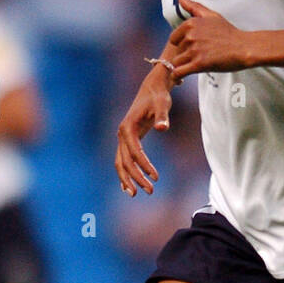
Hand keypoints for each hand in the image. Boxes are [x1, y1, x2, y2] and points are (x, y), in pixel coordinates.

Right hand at [115, 74, 171, 195]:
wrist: (152, 88)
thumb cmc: (158, 97)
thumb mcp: (162, 105)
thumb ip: (162, 117)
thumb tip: (162, 128)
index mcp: (127, 128)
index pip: (135, 153)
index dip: (144, 166)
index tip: (156, 177)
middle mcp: (122, 134)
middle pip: (125, 162)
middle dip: (136, 178)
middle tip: (150, 191)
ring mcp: (123, 138)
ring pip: (121, 163)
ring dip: (128, 179)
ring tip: (138, 194)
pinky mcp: (128, 140)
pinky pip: (124, 160)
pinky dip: (126, 173)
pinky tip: (130, 186)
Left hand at [168, 0, 247, 78]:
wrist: (244, 48)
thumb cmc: (229, 33)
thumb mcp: (212, 16)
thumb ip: (194, 7)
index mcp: (191, 23)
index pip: (174, 38)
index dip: (181, 45)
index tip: (190, 49)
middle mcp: (191, 35)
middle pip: (176, 51)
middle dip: (183, 56)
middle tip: (194, 60)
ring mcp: (195, 50)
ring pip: (176, 62)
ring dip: (182, 67)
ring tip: (191, 69)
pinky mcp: (199, 64)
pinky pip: (179, 71)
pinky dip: (178, 76)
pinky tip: (182, 79)